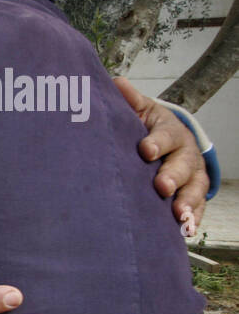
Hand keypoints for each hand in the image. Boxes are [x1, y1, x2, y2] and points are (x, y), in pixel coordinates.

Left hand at [113, 77, 207, 224]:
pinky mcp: (192, 196)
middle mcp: (185, 154)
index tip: (145, 150)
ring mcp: (192, 176)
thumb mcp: (140, 112)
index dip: (156, 143)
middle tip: (161, 187)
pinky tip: (186, 231)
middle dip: (173, 176)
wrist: (167, 144)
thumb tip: (117, 83)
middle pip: (183, 165)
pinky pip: (197, 209)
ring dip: (186, 202)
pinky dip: (192, 219)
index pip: (165, 135)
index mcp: (169, 131)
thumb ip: (130, 101)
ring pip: (193, 189)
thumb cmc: (147, 129)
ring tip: (177, 214)